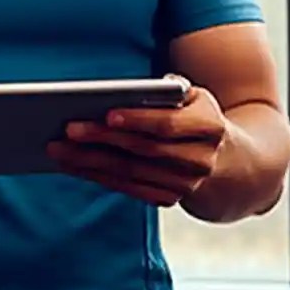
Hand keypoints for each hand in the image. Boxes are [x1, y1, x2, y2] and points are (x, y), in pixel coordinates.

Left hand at [48, 78, 227, 206]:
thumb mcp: (194, 98)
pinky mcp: (169, 198)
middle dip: (101, 139)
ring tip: (57, 148)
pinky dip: (97, 177)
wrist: (231, 162)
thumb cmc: (196, 116)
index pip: (168, 124)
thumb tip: (129, 90)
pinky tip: (72, 165)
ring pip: (129, 172)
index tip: (107, 114)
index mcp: (209, 127)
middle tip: (67, 129)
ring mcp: (186, 184)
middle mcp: (200, 159)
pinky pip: (127, 188)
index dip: (138, 120)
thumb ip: (168, 90)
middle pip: (142, 150)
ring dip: (90, 162)